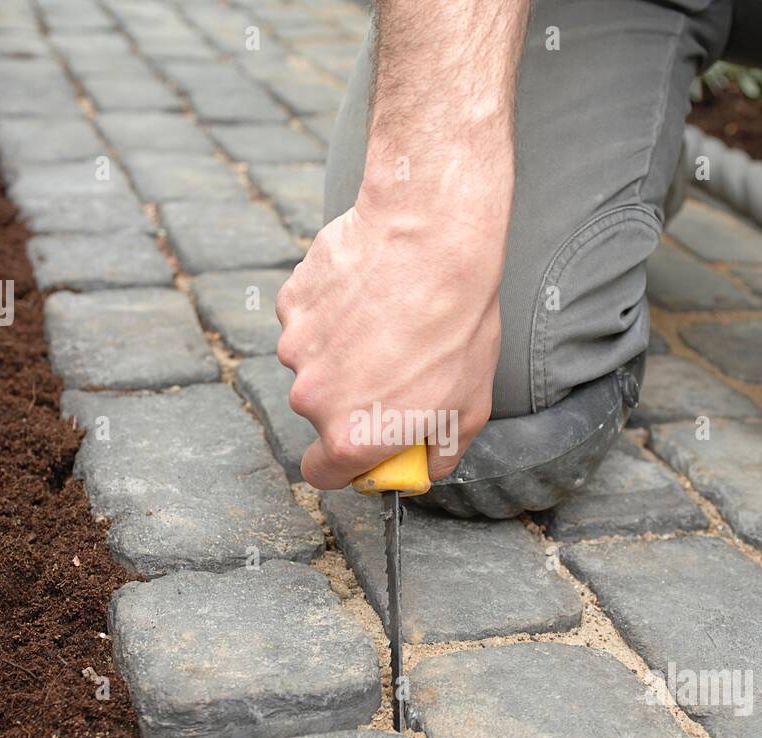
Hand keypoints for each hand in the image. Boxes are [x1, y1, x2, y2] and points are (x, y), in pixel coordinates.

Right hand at [275, 192, 504, 489]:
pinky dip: (333, 311)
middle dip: (351, 396)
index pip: (321, 472)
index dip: (344, 463)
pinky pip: (309, 318)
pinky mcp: (292, 302)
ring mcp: (296, 347)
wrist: (433, 241)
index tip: (364, 445)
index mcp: (351, 435)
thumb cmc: (455, 323)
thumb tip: (428, 466)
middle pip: (322, 411)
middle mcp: (312, 398)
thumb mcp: (469, 406)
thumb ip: (441, 450)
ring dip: (342, 349)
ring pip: (315, 361)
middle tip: (396, 363)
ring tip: (387, 320)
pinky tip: (368, 293)